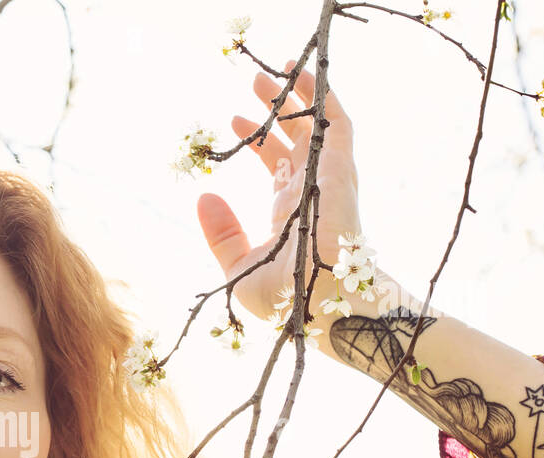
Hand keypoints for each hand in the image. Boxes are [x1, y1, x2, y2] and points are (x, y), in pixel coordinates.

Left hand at [196, 59, 362, 324]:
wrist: (322, 302)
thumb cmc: (285, 297)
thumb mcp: (239, 266)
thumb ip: (221, 233)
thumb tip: (204, 196)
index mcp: (291, 211)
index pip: (276, 166)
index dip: (258, 142)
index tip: (237, 120)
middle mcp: (312, 190)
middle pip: (296, 139)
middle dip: (277, 110)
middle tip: (255, 84)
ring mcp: (327, 178)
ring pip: (318, 125)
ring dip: (301, 96)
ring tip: (280, 69)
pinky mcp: (339, 168)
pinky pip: (337, 123)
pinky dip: (326, 98)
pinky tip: (309, 76)